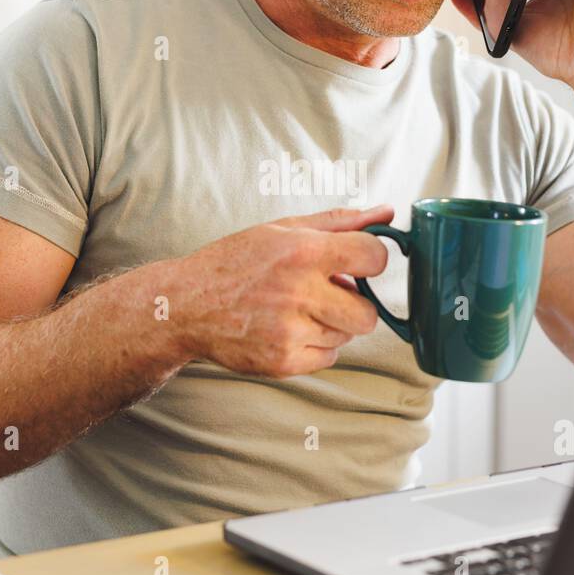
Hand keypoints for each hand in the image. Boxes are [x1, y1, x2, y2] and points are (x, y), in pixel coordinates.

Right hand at [168, 205, 392, 376]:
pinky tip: (289, 329)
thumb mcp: (283, 230)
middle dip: (354, 304)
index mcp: (303, 252)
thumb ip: (339, 222)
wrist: (187, 305)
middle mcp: (298, 293)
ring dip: (332, 324)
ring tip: (298, 310)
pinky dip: (316, 346)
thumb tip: (386, 213)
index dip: (371, 260)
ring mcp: (290, 332)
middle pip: (367, 313)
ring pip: (347, 336)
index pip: (375, 257)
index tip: (357, 263)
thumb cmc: (236, 262)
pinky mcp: (283, 362)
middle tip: (327, 294)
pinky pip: (329, 358)